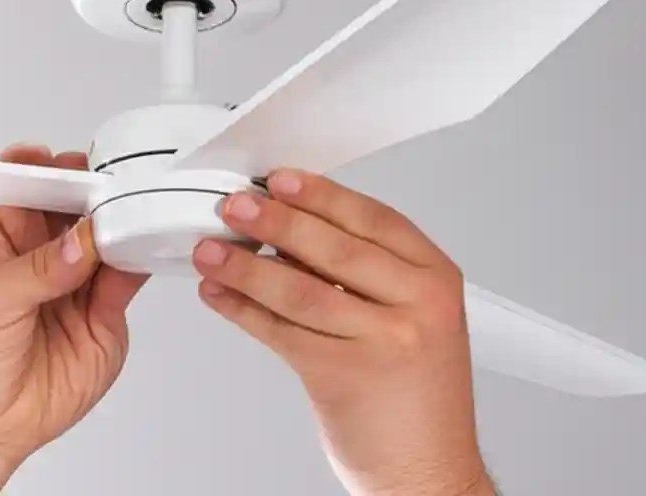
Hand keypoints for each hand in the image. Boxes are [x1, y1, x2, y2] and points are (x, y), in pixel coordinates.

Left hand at [0, 145, 147, 494]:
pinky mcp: (103, 311)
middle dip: (93, 191)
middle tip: (108, 189)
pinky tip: (138, 248)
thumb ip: (37, 270)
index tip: (63, 162)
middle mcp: (40, 251)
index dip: (44, 167)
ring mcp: (74, 279)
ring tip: (127, 218)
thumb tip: (79, 243)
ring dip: (119, 223)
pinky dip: (138, 258)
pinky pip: (128, 275)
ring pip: (106, 235)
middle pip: (74, 204)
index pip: (24, 184)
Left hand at [192, 170, 494, 495]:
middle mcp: (419, 306)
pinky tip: (220, 296)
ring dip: (245, 266)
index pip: (374, 218)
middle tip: (235, 205)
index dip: (321, 195)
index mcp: (436, 279)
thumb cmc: (416, 396)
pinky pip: (281, 332)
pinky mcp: (344, 376)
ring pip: (300, 289)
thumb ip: (366, 274)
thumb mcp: (413, 318)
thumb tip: (291, 231)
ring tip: (210, 250)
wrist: (428, 472)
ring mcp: (384, 341)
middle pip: (334, 248)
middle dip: (276, 221)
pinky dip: (242, 310)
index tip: (280, 179)